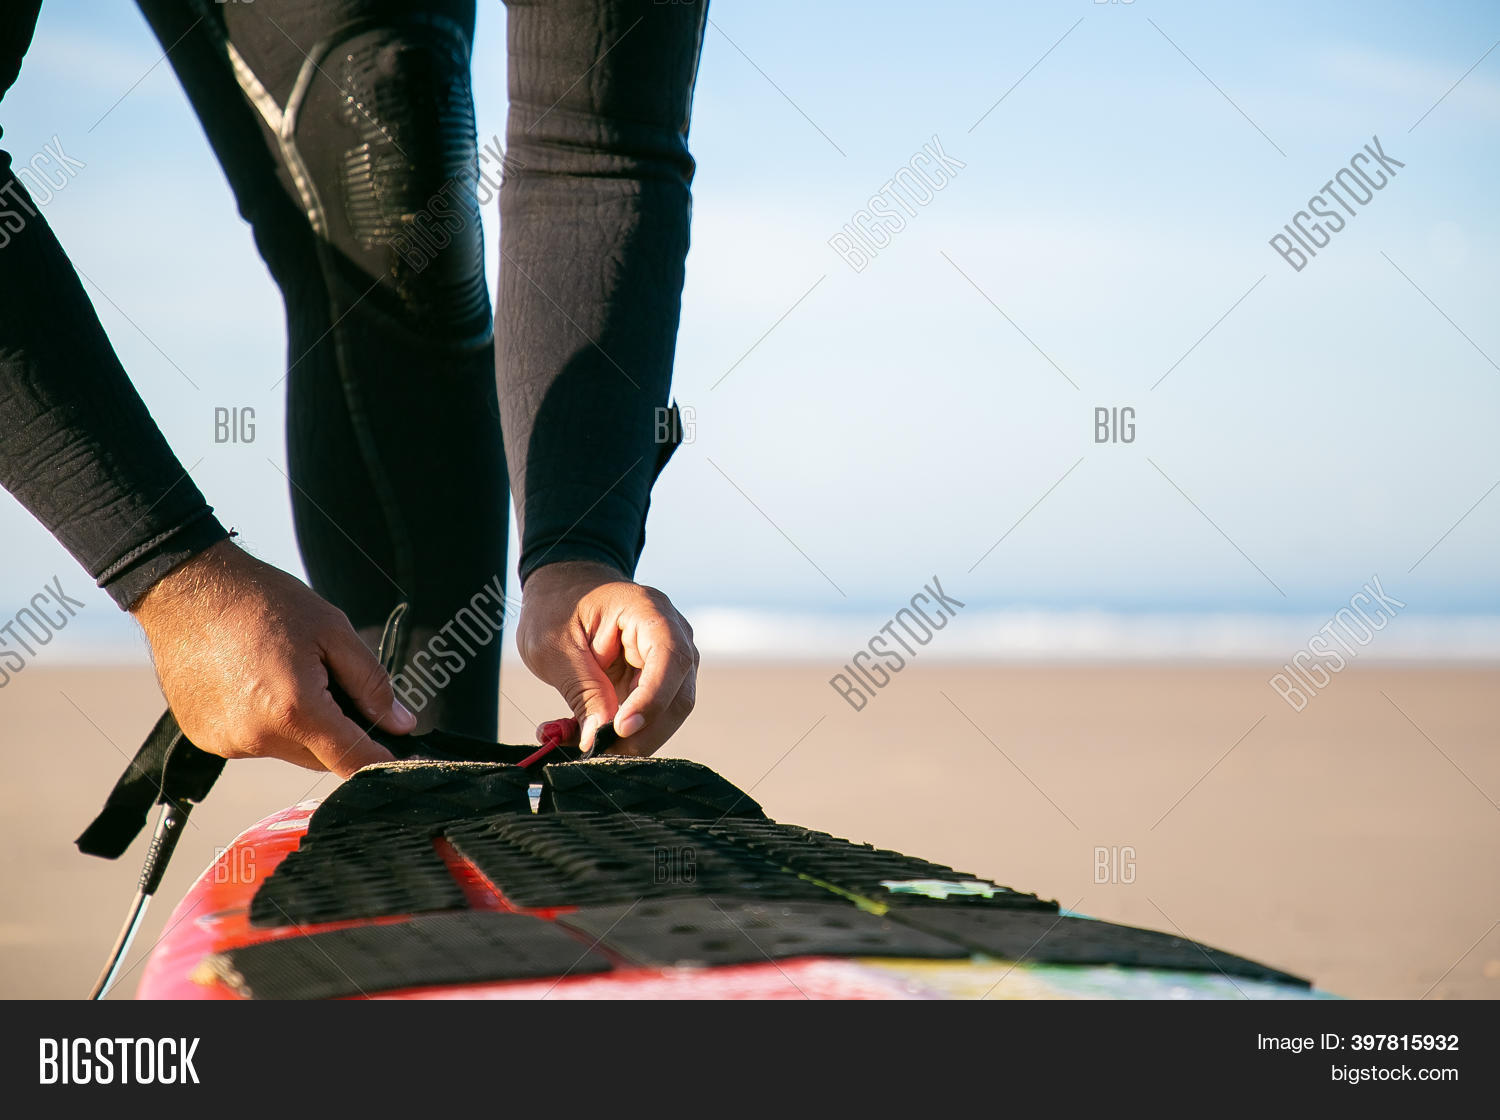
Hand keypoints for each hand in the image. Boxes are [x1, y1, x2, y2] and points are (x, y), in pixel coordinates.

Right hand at [130, 540, 412, 775]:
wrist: (186, 588)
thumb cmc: (262, 601)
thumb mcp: (333, 630)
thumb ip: (372, 683)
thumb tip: (401, 724)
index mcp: (295, 710)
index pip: (353, 760)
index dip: (383, 761)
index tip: (402, 757)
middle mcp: (258, 737)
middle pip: (321, 759)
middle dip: (339, 734)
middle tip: (331, 684)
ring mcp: (227, 742)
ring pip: (288, 751)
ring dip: (300, 727)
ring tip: (284, 673)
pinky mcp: (205, 739)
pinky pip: (254, 743)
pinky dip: (265, 723)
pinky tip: (254, 683)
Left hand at [516, 561, 697, 756]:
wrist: (562, 590)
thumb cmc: (557, 607)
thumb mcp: (555, 647)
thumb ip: (582, 691)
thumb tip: (598, 738)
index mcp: (648, 611)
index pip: (670, 659)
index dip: (651, 699)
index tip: (621, 729)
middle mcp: (671, 636)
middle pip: (677, 697)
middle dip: (640, 734)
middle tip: (597, 752)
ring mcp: (667, 662)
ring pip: (666, 715)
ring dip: (628, 740)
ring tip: (582, 744)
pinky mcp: (654, 683)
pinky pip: (647, 718)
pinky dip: (618, 735)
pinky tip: (582, 735)